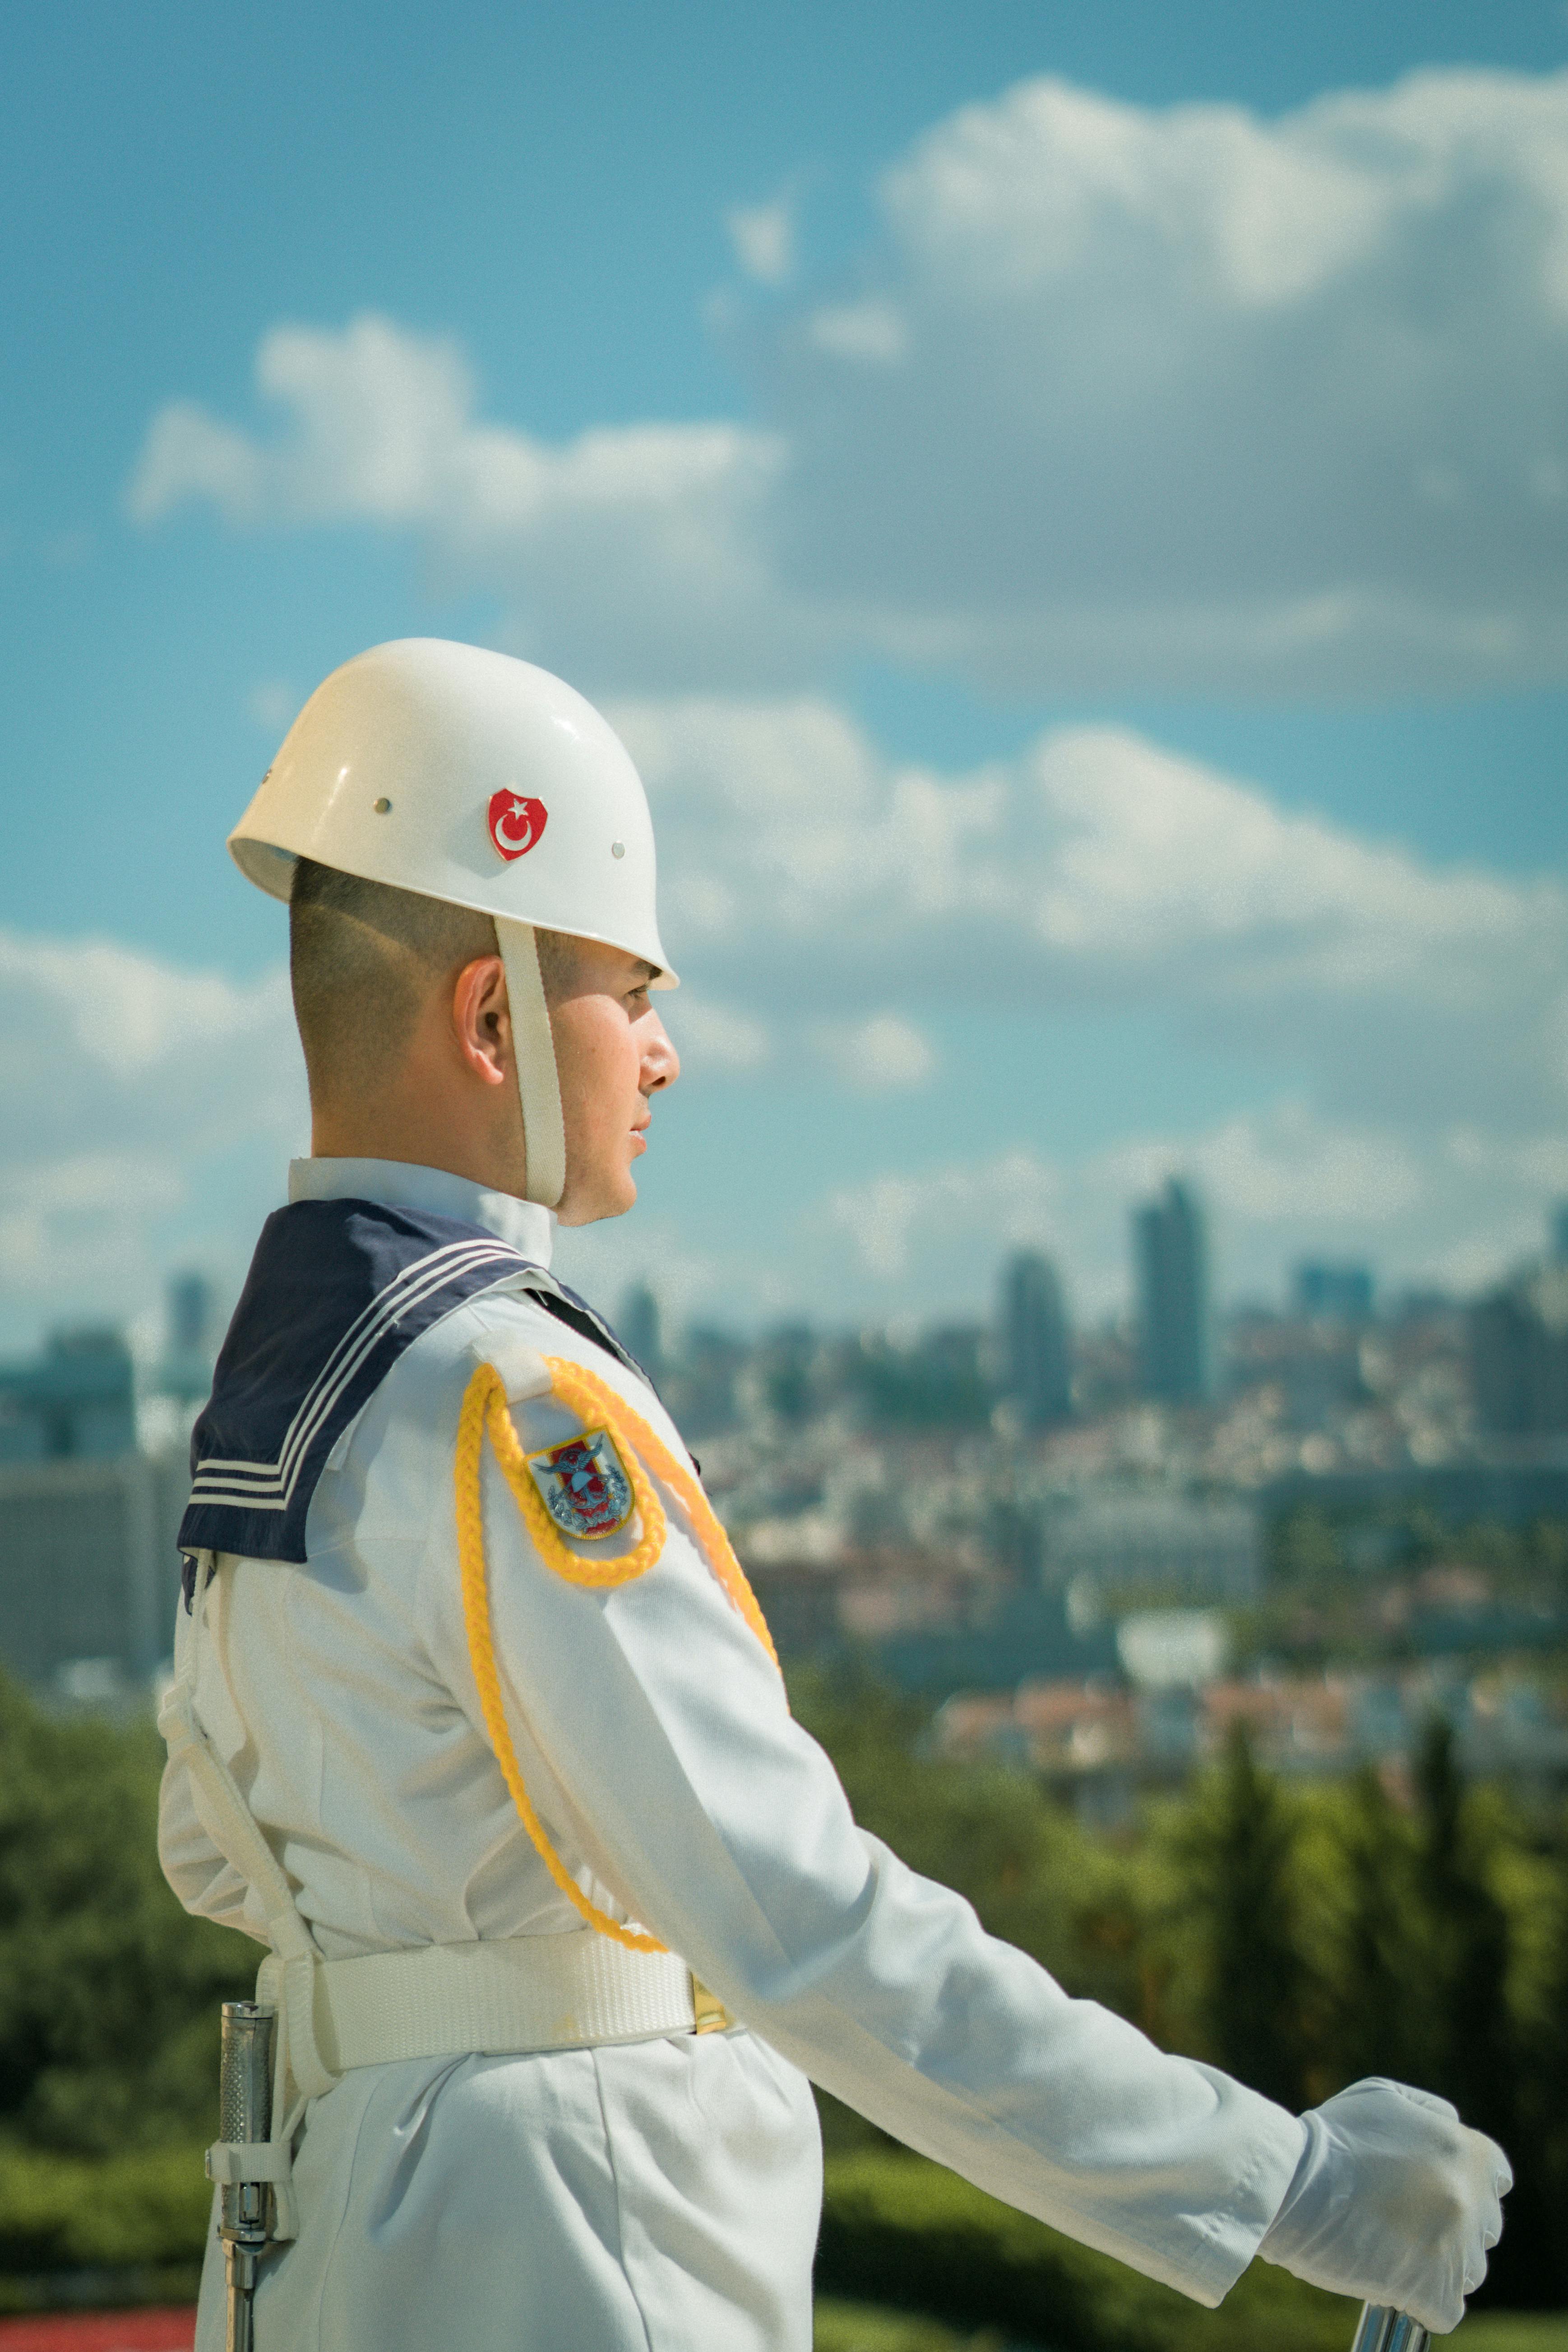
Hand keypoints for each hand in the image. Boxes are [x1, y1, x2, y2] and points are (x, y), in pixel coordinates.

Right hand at [1255, 2077, 1510, 2334]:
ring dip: (1440, 2264)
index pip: (1496, 2176)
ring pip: (1470, 2271)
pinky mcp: (1435, 2292)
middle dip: (1453, 2224)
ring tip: (1392, 2247)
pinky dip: (1423, 2301)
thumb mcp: (1383, 2096)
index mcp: (1465, 2150)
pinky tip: (1391, 2278)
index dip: (1468, 2183)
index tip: (1437, 2190)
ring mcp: (1456, 2248)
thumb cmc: (1331, 2136)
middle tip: (1405, 2219)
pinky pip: (1446, 2309)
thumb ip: (1430, 2111)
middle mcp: (1470, 2198)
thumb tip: (1454, 2128)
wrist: (1290, 2182)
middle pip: (1485, 2226)